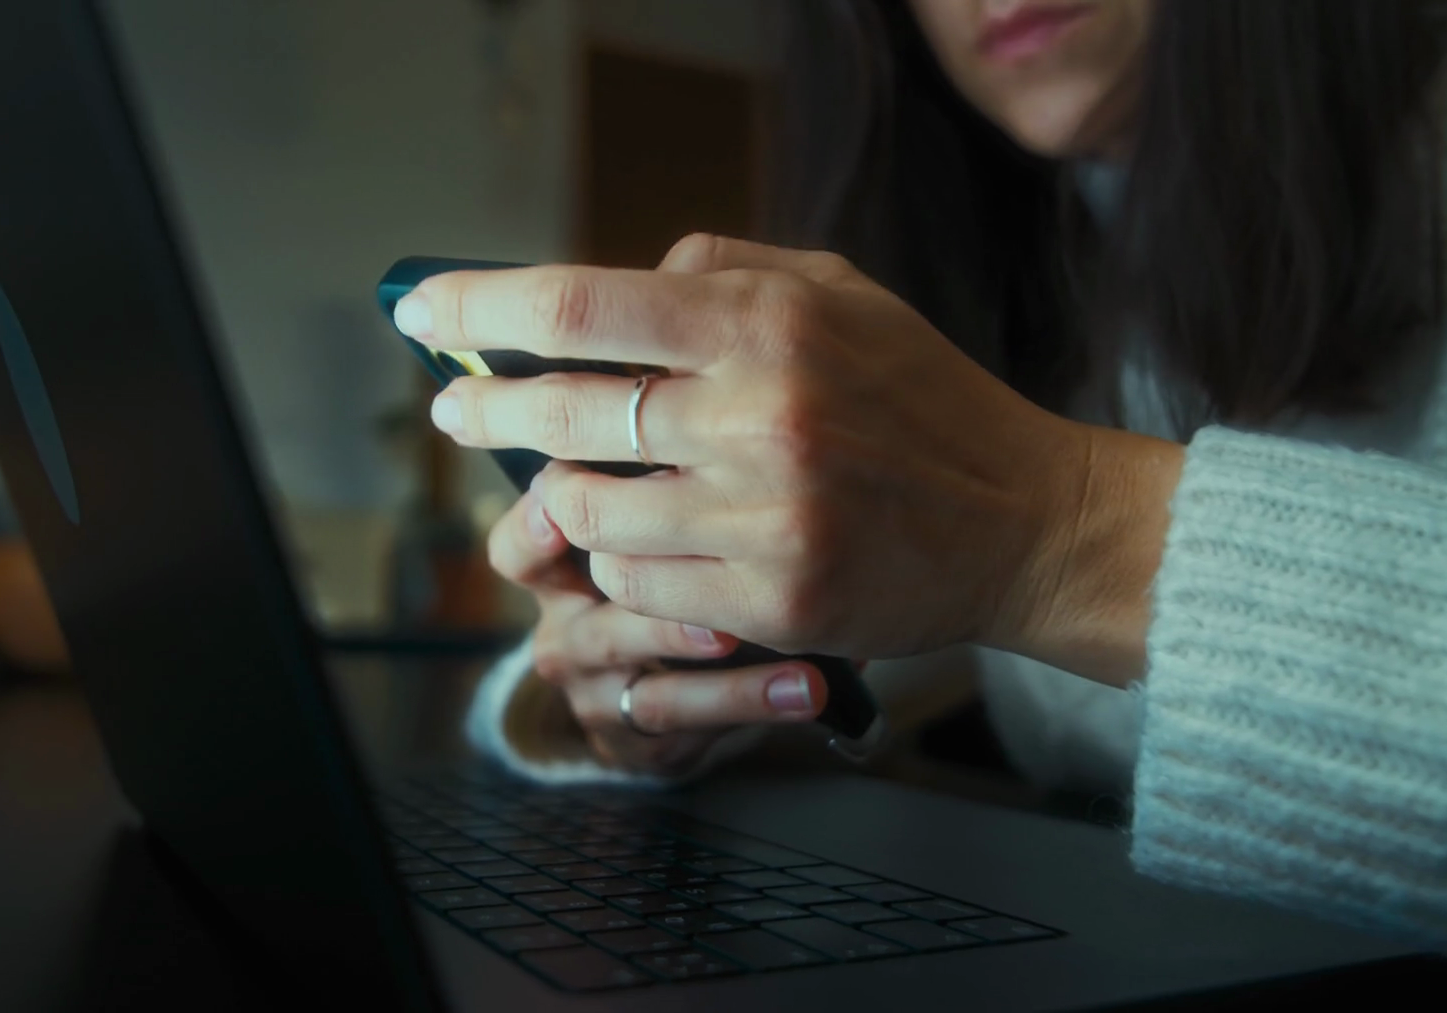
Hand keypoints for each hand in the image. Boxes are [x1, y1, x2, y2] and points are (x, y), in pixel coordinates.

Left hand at [403, 235, 1182, 684]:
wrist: (1023, 521)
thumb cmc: (921, 398)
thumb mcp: (839, 295)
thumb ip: (725, 270)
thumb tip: (620, 279)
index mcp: (765, 320)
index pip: (581, 304)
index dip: (481, 308)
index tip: (423, 314)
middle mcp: (757, 412)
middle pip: (563, 410)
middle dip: (486, 411)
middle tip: (455, 413)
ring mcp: (762, 513)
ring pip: (587, 512)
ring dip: (563, 500)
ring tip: (574, 487)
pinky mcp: (771, 597)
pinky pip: (636, 585)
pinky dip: (621, 566)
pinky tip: (646, 547)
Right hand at [486, 482, 828, 775]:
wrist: (676, 691)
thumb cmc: (677, 576)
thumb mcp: (658, 526)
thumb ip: (665, 482)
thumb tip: (714, 403)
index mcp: (561, 568)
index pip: (522, 545)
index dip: (533, 524)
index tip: (562, 498)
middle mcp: (568, 628)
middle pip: (577, 614)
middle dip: (631, 592)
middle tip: (688, 561)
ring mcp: (599, 688)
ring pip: (634, 670)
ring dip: (691, 648)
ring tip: (753, 636)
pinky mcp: (639, 739)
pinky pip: (685, 722)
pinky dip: (750, 701)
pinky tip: (807, 686)